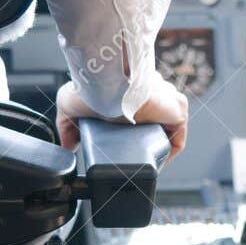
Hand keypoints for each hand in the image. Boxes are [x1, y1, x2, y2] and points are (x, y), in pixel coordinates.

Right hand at [55, 77, 188, 160]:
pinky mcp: (177, 107)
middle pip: (155, 118)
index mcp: (130, 87)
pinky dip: (170, 148)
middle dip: (145, 137)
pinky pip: (178, 133)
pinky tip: (157, 159)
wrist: (104, 85)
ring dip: (157, 142)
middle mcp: (151, 90)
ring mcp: (166, 98)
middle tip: (132, 154)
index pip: (139, 108)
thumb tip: (68, 145)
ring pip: (167, 125)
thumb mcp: (69, 105)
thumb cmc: (88, 86)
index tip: (123, 147)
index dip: (132, 130)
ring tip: (144, 159)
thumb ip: (67, 125)